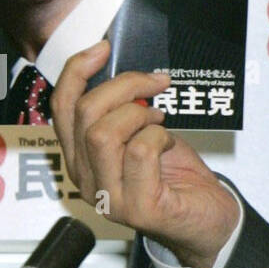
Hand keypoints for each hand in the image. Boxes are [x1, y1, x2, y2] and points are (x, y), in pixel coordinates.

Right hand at [50, 40, 240, 267]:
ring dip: (140, 114)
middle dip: (125, 86)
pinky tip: (169, 143)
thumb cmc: (174, 175)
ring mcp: (108, 197)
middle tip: (156, 84)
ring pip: (103, 133)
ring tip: (159, 120)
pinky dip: (160, 136)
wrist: (207, 219)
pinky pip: (140, 151)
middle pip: (84, 114)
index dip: (76, 72)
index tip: (103, 48)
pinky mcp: (137, 207)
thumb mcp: (142, 134)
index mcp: (81, 158)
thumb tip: (125, 75)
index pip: (61, 108)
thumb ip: (124, 112)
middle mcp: (85, 179)